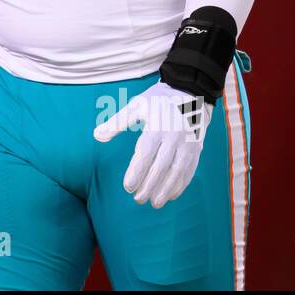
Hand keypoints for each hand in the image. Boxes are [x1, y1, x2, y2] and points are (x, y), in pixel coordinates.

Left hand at [93, 81, 211, 208]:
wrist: (191, 91)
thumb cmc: (158, 100)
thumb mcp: (136, 106)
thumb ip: (117, 122)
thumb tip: (97, 136)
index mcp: (157, 126)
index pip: (145, 154)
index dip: (136, 172)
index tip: (127, 187)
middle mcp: (174, 137)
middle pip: (160, 166)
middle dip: (149, 186)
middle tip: (138, 199)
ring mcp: (188, 144)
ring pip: (177, 172)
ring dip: (166, 189)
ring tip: (155, 203)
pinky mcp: (197, 148)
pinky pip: (190, 170)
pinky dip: (181, 184)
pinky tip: (171, 195)